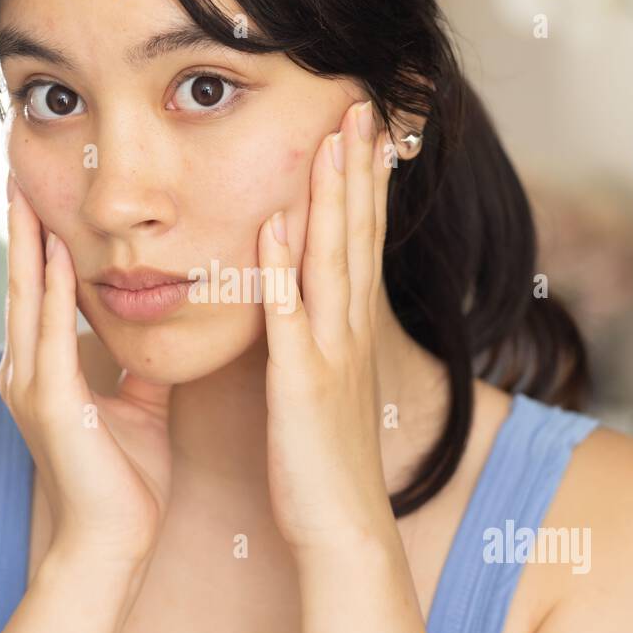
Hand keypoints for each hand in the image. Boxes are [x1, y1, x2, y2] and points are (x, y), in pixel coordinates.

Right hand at [0, 175, 172, 590]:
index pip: (41, 294)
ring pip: (27, 297)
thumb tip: (157, 331)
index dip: (42, 244)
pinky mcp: (49, 401)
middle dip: (24, 228)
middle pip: (23, 283)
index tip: (47, 197)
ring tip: (27, 191)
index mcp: (44, 373)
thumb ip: (138, 366)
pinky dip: (54, 290)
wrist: (113, 543)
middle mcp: (27, 372)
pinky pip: (50, 333)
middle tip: (20, 172)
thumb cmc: (126, 481)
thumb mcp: (137, 408)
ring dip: (30, 243)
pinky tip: (61, 252)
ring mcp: (31, 385)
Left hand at [257, 99, 393, 557]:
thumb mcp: (324, 383)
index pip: (359, 240)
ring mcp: (329, 354)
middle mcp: (347, 331)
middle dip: (357, 168)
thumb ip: (314, 336)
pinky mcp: (302, 385)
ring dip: (332, 199)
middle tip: (360, 105)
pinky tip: (271, 226)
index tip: (361, 129)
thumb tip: (301, 299)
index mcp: (348, 329)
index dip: (361, 182)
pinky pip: (290, 319)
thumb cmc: (324, 459)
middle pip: (356, 234)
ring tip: (330, 140)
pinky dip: (281, 271)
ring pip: (333, 262)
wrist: (342, 527)